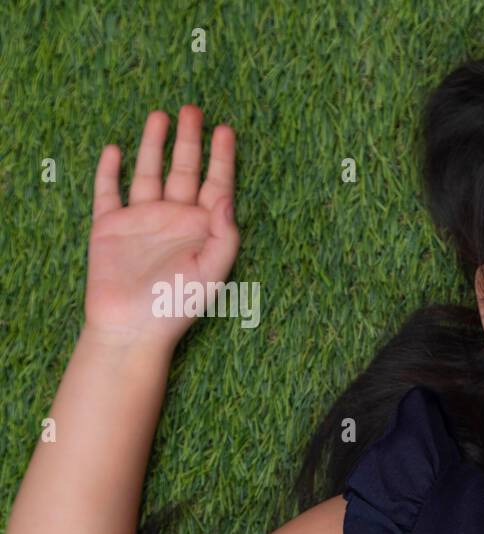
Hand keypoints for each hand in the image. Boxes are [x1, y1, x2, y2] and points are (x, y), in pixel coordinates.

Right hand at [85, 106, 238, 349]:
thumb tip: (227, 196)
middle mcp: (174, 219)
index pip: (216, 184)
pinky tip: (114, 149)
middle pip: (183, 169)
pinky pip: (108, 193)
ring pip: (148, 173)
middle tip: (193, 108)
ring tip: (160, 115)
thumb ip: (226, 233)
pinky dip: (109, 171)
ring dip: (153, 145)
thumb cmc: (178, 305)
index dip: (222, 157)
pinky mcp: (110, 227)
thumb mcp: (213, 270)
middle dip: (189, 140)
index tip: (226, 130)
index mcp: (203, 228)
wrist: (133, 327)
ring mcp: (141, 221)